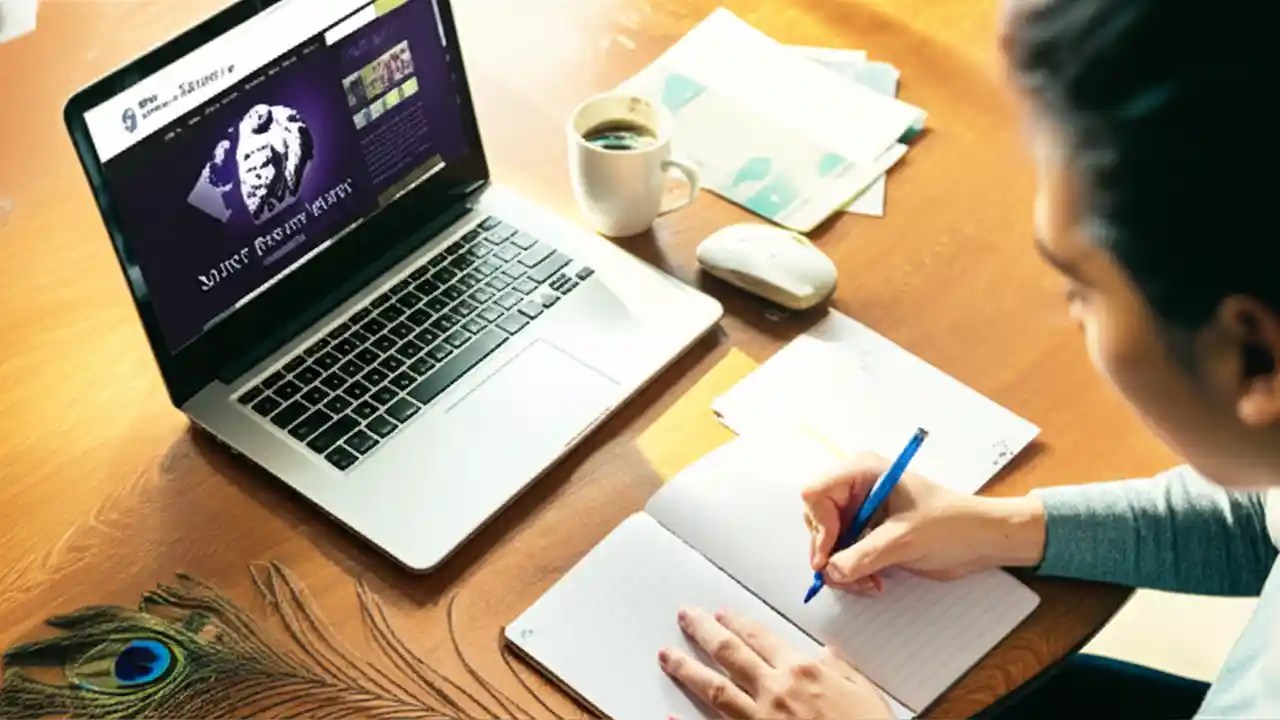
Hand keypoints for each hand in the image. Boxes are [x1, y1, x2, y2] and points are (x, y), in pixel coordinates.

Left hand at [659, 607, 892, 719]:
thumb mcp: (866, 695)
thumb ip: (842, 671)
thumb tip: (826, 655)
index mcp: (803, 672)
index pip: (761, 638)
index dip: (738, 623)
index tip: (721, 615)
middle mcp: (776, 690)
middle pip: (730, 653)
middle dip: (703, 631)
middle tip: (685, 616)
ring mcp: (760, 719)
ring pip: (715, 689)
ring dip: (687, 669)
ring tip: (666, 655)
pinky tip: (669, 715)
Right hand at [802, 453, 1046, 594]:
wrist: (982, 541)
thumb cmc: (952, 525)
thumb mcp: (905, 539)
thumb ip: (864, 554)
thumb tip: (830, 571)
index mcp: (863, 472)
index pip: (817, 493)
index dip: (819, 525)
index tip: (830, 555)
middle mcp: (856, 488)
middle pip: (817, 521)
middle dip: (832, 553)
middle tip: (850, 576)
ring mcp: (860, 512)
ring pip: (827, 543)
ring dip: (842, 568)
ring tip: (869, 583)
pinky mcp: (868, 533)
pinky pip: (842, 554)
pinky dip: (852, 572)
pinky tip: (873, 581)